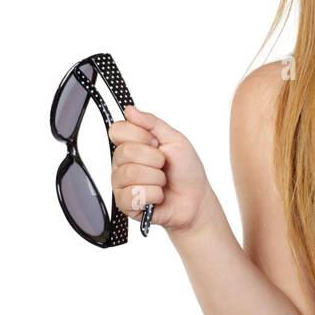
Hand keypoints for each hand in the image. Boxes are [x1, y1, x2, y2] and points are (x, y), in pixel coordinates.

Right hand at [108, 105, 212, 233]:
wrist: (197, 199)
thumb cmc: (187, 170)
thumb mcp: (175, 140)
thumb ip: (153, 123)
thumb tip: (129, 109)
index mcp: (132, 145)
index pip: (117, 130)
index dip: (139, 136)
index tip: (155, 143)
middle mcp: (122, 163)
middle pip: (124, 152)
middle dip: (154, 159)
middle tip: (163, 165)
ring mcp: (122, 184)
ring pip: (129, 174)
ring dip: (156, 178)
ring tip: (163, 182)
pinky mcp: (125, 204)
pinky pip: (132, 195)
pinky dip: (153, 195)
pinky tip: (158, 196)